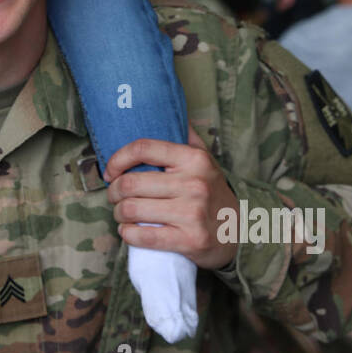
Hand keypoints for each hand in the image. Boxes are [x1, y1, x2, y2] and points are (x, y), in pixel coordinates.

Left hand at [104, 124, 239, 269]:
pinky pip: (143, 237)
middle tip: (114, 196)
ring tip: (122, 214)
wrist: (241, 232)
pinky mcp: (189, 241)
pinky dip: (128, 234)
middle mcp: (194, 184)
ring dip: (118, 214)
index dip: (118, 159)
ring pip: (132, 210)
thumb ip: (187, 137)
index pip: (143, 148)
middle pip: (131, 183)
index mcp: (194, 159)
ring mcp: (192, 213)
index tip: (110, 171)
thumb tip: (166, 111)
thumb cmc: (213, 193)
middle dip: (113, 192)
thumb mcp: (206, 160)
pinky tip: (129, 231)